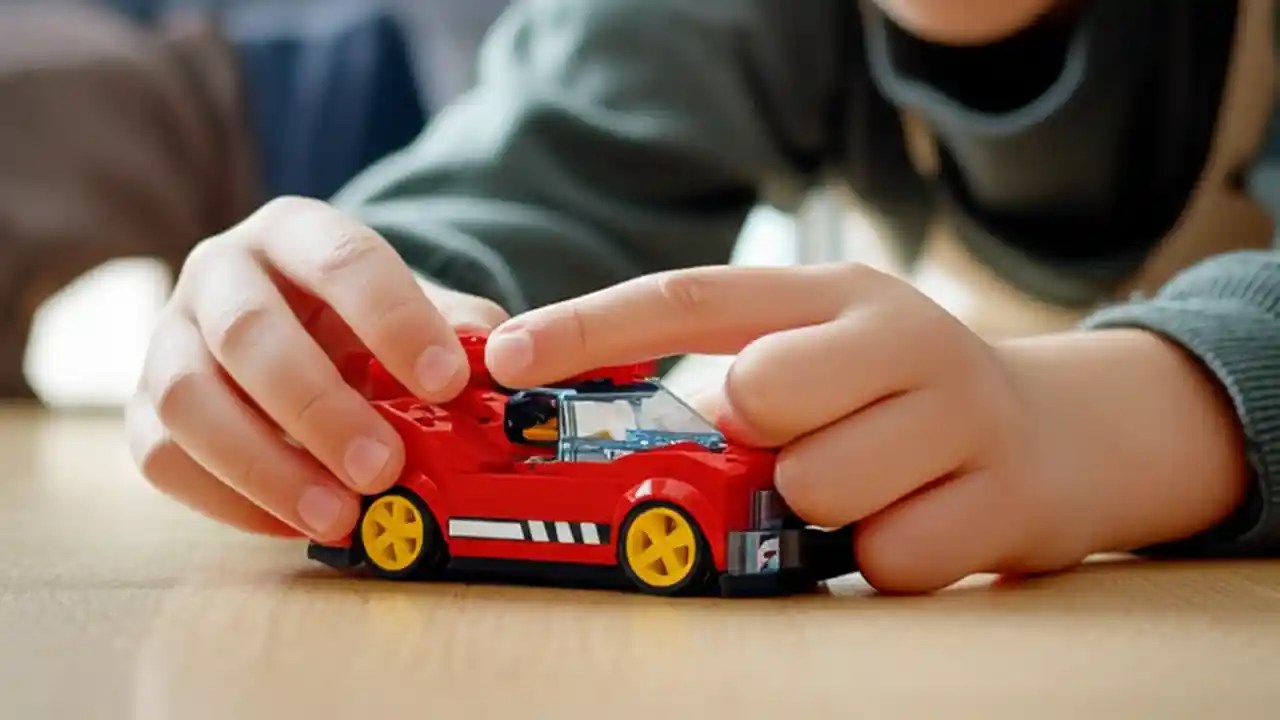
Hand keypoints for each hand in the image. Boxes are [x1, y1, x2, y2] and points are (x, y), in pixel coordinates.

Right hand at [127, 197, 507, 540]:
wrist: (290, 326)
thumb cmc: (357, 320)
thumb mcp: (413, 308)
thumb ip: (458, 328)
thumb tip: (507, 363)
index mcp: (295, 232)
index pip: (342, 258)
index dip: (396, 320)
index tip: (447, 382)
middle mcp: (220, 273)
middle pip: (250, 334)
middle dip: (320, 408)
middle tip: (384, 469)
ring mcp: (170, 338)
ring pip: (191, 400)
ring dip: (267, 467)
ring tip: (341, 515)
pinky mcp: (146, 407)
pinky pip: (164, 457)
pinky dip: (230, 500)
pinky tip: (294, 524)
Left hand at [484, 264, 1248, 592]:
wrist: (1061, 434)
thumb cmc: (903, 402)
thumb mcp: (830, 358)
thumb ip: (738, 382)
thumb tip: (621, 442)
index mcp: (834, 293)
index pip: (691, 296)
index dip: (590, 326)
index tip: (507, 358)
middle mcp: (899, 335)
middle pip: (758, 392)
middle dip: (752, 439)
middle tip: (792, 447)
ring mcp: (960, 412)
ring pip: (816, 487)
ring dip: (816, 508)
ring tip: (867, 485)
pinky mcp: (1001, 498)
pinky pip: (885, 558)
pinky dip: (880, 559)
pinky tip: (917, 520)